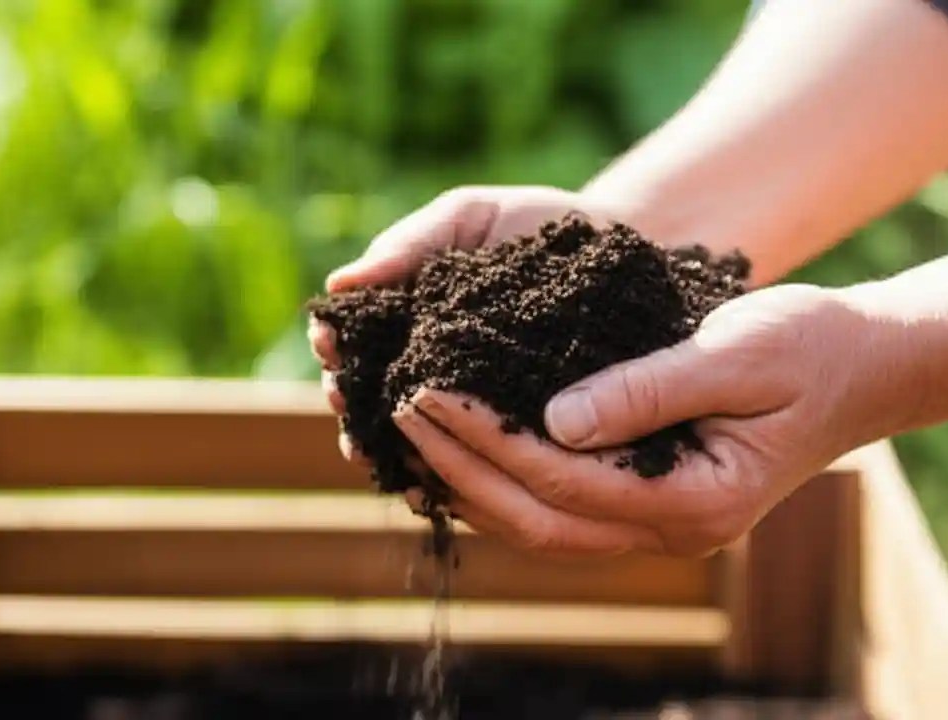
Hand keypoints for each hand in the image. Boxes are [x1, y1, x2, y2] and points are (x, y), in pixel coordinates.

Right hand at [308, 185, 612, 462]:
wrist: (618, 249)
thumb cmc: (533, 226)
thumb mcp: (468, 219)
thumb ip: (410, 244)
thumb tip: (338, 285)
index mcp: (407, 319)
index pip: (354, 340)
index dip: (334, 345)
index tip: (329, 344)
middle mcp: (428, 370)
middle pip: (371, 397)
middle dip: (352, 402)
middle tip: (345, 400)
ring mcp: (466, 407)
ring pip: (412, 441)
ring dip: (387, 450)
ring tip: (375, 455)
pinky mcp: (510, 436)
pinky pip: (469, 466)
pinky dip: (443, 482)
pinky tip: (425, 492)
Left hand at [392, 284, 898, 556]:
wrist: (858, 367)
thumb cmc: (806, 347)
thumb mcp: (735, 353)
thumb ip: (647, 388)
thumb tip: (553, 420)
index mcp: (695, 499)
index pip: (563, 478)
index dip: (487, 437)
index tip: (427, 390)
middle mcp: (671, 530)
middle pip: (538, 518)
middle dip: (460, 465)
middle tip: (396, 409)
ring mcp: (658, 526)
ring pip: (541, 527)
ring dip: (470, 484)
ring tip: (406, 435)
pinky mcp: (644, 503)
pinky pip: (558, 508)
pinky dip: (502, 484)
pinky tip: (458, 451)